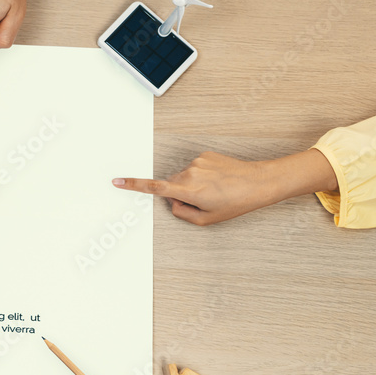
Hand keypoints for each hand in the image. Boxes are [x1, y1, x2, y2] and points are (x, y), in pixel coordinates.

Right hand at [113, 149, 338, 225]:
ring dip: (193, 185)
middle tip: (206, 201)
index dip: (133, 184)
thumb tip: (174, 202)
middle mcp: (190, 172)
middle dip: (181, 195)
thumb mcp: (207, 219)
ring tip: (215, 190)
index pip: (154, 187)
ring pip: (183, 178)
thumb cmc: (236, 202)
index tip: (117, 181)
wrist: (259, 182)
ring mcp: (197, 161)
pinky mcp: (205, 155)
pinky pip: (195, 169)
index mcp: (188, 190)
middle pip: (172, 186)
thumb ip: (182, 213)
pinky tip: (218, 181)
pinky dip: (202, 176)